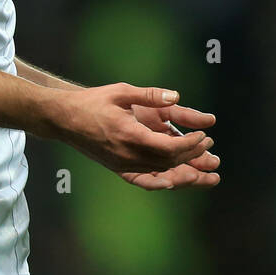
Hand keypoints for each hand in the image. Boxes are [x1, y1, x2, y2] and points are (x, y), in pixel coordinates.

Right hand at [51, 82, 213, 179]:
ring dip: (185, 173)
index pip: (169, 148)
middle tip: (212, 150)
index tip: (205, 136)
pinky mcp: (118, 168)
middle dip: (193, 158)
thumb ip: (150, 95)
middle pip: (169, 163)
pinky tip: (174, 182)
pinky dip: (162, 181)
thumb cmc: (92, 102)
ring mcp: (122, 164)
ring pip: (160, 173)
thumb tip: (176, 97)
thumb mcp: (121, 92)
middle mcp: (127, 155)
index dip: (191, 145)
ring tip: (207, 173)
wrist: (63, 119)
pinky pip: (144, 180)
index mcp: (130, 135)